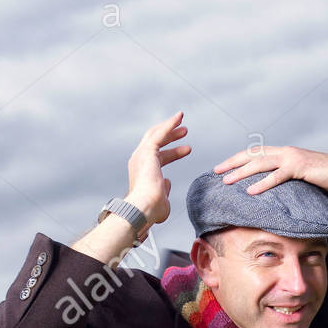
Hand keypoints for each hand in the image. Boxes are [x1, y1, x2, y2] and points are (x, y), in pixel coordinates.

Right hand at [125, 110, 190, 233]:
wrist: (144, 207)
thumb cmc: (151, 209)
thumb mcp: (162, 199)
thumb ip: (164, 189)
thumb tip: (168, 183)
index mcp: (143, 173)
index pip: (159, 157)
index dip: (173, 153)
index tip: (187, 149)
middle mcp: (139, 161)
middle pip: (155, 142)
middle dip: (171, 136)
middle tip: (184, 131)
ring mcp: (142, 155)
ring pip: (156, 135)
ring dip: (170, 128)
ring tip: (183, 122)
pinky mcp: (147, 151)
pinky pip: (159, 133)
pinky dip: (169, 124)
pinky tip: (179, 117)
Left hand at [212, 144, 327, 193]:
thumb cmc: (326, 175)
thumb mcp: (301, 175)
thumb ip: (287, 177)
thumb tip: (273, 189)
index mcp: (283, 152)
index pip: (255, 153)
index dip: (237, 159)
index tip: (222, 167)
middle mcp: (284, 152)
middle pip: (252, 156)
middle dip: (232, 163)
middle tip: (215, 171)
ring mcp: (291, 158)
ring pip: (260, 164)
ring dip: (241, 173)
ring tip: (226, 181)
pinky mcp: (300, 168)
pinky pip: (277, 176)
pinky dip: (262, 184)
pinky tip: (250, 191)